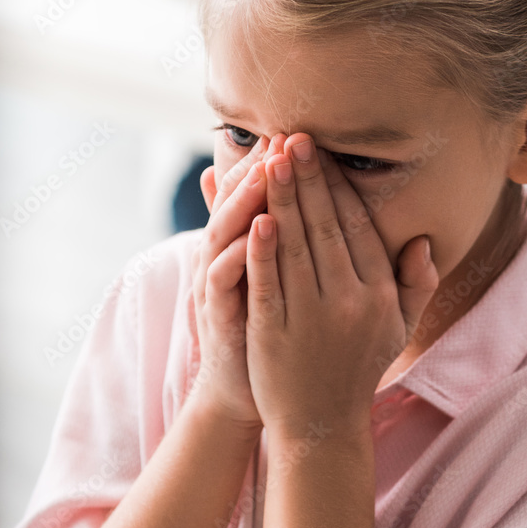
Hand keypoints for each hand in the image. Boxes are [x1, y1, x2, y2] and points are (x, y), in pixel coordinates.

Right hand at [186, 133, 285, 434]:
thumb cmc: (276, 336)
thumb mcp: (287, 286)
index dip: (283, 167)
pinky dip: (238, 251)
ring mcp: (219, 283)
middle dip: (268, 168)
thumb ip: (298, 247)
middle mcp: (229, 256)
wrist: (247, 392)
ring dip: (248, 197)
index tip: (309, 137)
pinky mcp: (217, 312)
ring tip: (271, 166)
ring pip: (228, 228)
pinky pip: (222, 275)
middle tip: (289, 135)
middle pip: (245, 202)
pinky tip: (258, 228)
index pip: (262, 195)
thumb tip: (309, 207)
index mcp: (250, 246)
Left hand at [243, 132, 438, 436]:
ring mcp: (311, 318)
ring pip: (295, 247)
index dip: (337, 186)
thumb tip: (421, 241)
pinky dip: (261, 249)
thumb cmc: (359, 368)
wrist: (322, 424)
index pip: (358, 227)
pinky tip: (256, 216)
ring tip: (270, 158)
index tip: (322, 152)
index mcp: (380, 294)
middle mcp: (350, 302)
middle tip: (293, 135)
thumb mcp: (400, 329)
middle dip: (307, 178)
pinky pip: (268, 283)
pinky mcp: (274, 334)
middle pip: (326, 227)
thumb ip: (417, 284)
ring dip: (282, 199)